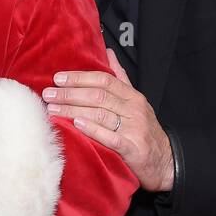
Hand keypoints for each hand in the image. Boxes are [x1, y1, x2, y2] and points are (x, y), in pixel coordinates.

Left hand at [43, 49, 172, 191]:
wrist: (166, 162)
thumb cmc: (144, 130)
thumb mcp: (135, 101)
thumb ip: (120, 77)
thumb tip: (108, 52)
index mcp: (132, 96)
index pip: (104, 80)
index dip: (80, 78)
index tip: (58, 78)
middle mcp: (133, 109)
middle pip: (98, 96)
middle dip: (70, 94)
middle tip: (49, 94)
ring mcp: (134, 128)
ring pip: (100, 114)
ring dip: (73, 111)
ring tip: (53, 109)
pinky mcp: (133, 148)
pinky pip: (110, 137)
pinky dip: (93, 129)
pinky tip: (76, 125)